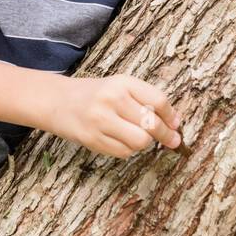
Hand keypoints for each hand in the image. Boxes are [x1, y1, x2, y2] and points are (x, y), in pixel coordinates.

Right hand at [48, 74, 181, 158]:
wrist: (58, 101)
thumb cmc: (95, 95)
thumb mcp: (119, 87)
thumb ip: (144, 99)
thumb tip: (174, 122)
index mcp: (122, 82)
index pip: (157, 100)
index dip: (171, 116)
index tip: (177, 124)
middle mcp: (112, 99)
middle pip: (151, 124)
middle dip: (166, 135)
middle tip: (173, 141)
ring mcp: (100, 120)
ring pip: (140, 142)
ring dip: (144, 143)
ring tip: (138, 137)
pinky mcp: (92, 139)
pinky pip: (124, 152)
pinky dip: (129, 150)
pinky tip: (121, 140)